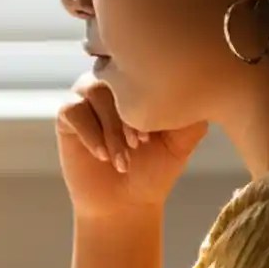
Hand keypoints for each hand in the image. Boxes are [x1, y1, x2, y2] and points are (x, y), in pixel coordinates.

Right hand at [57, 72, 207, 221]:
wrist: (125, 202)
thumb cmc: (154, 168)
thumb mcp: (181, 139)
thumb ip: (191, 112)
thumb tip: (201, 83)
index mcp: (140, 82)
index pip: (142, 65)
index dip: (150, 96)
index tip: (157, 133)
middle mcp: (112, 82)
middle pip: (117, 78)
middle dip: (130, 113)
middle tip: (141, 144)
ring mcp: (87, 96)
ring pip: (95, 93)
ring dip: (112, 128)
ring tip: (123, 158)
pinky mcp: (67, 115)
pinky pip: (74, 110)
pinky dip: (91, 134)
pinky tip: (103, 156)